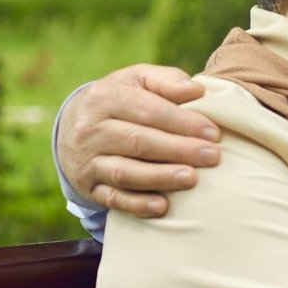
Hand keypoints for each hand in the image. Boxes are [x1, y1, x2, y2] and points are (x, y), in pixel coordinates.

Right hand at [56, 64, 221, 216]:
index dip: (183, 122)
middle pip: (138, 142)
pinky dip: (137, 205)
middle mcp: (90, 130)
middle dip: (179, 150)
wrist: (74, 126)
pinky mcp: (89, 187)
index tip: (213, 133)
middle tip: (213, 156)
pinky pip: (112, 199)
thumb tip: (197, 91)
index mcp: (104, 97)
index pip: (148, 110)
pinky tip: (162, 207)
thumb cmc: (123, 100)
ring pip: (124, 172)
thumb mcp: (139, 80)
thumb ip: (168, 81)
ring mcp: (87, 161)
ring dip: (160, 177)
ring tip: (192, 179)